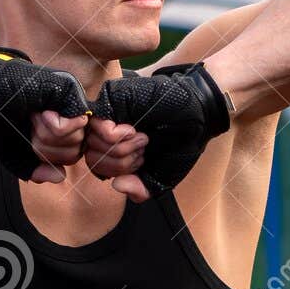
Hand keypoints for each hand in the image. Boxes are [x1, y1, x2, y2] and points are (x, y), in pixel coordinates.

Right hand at [0, 45, 89, 181]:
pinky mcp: (74, 92)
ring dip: (47, 134)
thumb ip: (38, 170)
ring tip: (34, 116)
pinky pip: (76, 123)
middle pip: (75, 151)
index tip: (29, 138)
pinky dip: (53, 124)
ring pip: (76, 139)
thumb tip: (62, 176)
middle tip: (30, 126)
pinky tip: (40, 112)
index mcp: (61, 131)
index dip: (48, 157)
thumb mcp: (17, 155)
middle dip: (46, 148)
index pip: (70, 158)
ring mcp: (74, 103)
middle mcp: (70, 117)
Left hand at [89, 62, 231, 199]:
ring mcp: (106, 114)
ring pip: (93, 143)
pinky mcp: (108, 99)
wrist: (197, 115)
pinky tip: (135, 130)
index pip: (96, 168)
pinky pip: (98, 127)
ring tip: (143, 138)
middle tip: (144, 149)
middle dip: (121, 163)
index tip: (142, 161)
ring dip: (123, 149)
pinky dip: (119, 136)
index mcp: (113, 148)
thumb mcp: (159, 176)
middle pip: (92, 158)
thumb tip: (116, 185)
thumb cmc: (180, 142)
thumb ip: (139, 190)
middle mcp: (106, 131)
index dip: (119, 172)